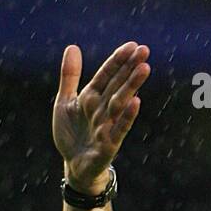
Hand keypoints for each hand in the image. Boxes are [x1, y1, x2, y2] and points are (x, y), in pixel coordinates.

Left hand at [53, 41, 149, 193]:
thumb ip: (70, 76)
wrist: (73, 166)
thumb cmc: (71, 134)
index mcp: (91, 96)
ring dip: (132, 86)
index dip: (118, 60)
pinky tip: (135, 101)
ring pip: (120, 103)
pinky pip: (119, 129)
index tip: (132, 45)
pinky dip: (126, 116)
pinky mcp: (109, 144)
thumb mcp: (65, 102)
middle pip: (117, 84)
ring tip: (145, 68)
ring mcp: (107, 126)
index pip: (107, 74)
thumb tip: (72, 47)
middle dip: (130, 68)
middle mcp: (102, 108)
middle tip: (145, 50)